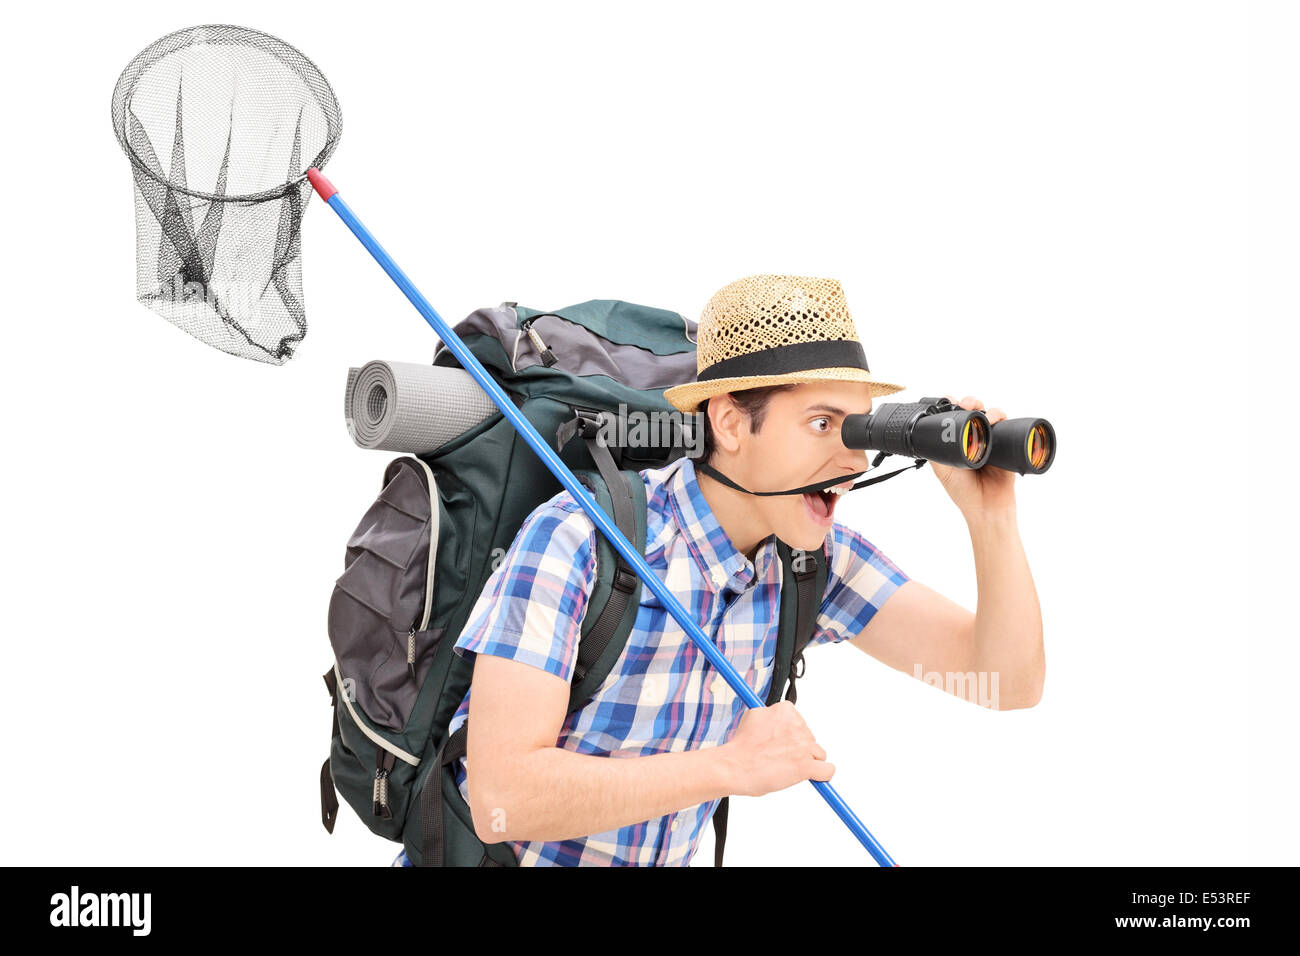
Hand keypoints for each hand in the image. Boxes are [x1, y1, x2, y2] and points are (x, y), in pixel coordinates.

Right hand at [721, 700, 834, 796]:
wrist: (732, 766)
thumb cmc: (740, 747)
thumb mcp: (753, 717)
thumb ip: (771, 717)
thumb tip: (779, 721)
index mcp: (785, 710)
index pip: (798, 721)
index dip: (790, 734)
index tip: (780, 743)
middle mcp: (797, 725)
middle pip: (809, 738)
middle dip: (798, 748)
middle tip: (778, 757)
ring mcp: (803, 745)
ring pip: (818, 754)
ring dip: (806, 761)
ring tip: (785, 767)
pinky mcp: (806, 766)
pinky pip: (827, 770)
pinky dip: (821, 775)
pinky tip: (811, 777)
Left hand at [929, 395, 1017, 518]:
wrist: (986, 507)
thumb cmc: (964, 492)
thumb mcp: (942, 470)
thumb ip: (935, 452)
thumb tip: (925, 434)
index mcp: (958, 442)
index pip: (955, 417)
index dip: (952, 406)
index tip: (947, 401)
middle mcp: (974, 438)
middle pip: (973, 412)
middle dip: (969, 402)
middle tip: (964, 405)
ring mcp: (991, 440)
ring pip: (989, 415)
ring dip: (984, 408)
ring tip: (978, 410)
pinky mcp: (1006, 444)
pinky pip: (1007, 424)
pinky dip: (1001, 417)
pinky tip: (994, 419)